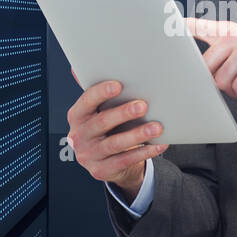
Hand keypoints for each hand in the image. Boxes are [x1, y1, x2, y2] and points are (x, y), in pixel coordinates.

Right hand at [66, 68, 166, 197]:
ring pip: (115, 144)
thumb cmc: (106, 129)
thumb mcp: (99, 111)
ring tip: (157, 127)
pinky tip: (159, 144)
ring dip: (137, 134)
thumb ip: (98, 93)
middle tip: (143, 105)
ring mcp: (89, 155)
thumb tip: (89, 65)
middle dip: (123, 113)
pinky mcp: (101, 170)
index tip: (119, 85)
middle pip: (101, 123)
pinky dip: (144, 152)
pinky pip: (126, 160)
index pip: (86, 102)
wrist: (107, 161)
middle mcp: (79, 136)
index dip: (100, 93)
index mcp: (77, 116)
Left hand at [184, 17, 236, 105]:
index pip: (196, 26)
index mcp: (227, 32)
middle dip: (220, 84)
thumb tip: (194, 76)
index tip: (162, 22)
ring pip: (221, 81)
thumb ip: (221, 59)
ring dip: (235, 92)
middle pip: (205, 68)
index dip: (177, 26)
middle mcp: (234, 35)